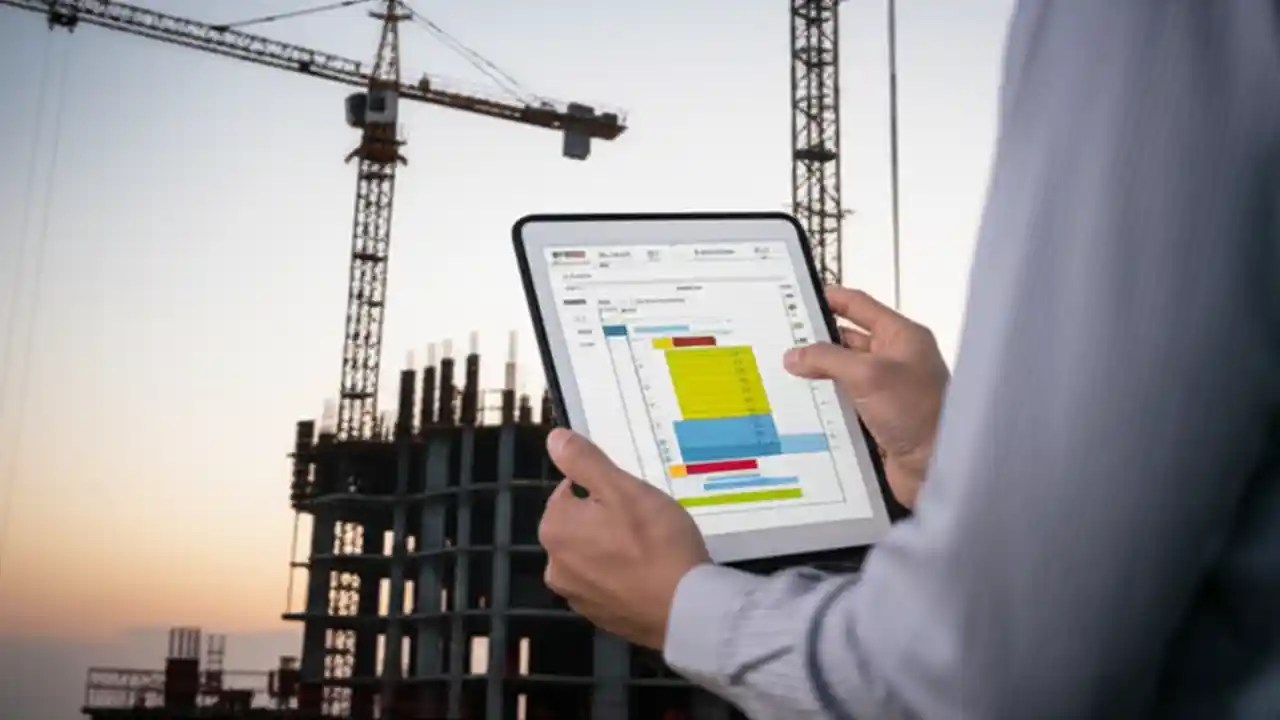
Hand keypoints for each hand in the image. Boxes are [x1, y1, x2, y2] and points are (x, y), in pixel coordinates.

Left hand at [539, 428, 709, 649]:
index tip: (630, 498)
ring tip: (650, 550)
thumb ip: (584, 461)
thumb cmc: (654, 540)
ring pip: (592, 557)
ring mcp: (576, 597)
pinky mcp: (599, 618)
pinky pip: (607, 586)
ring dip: (612, 550)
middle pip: (579, 527)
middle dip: (605, 521)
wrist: (685, 607)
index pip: (569, 493)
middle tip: (644, 522)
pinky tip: (649, 577)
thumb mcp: (622, 488)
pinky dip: (622, 578)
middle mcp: (555, 566)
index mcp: (555, 529)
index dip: (602, 491)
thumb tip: (553, 438)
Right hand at [784, 287, 948, 508]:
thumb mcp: (868, 374)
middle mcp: (894, 360)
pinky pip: (842, 404)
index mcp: (901, 337)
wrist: (937, 466)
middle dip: (815, 342)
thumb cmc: (915, 411)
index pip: (859, 306)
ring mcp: (884, 391)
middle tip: (778, 342)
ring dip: (815, 376)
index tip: (798, 298)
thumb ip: (827, 359)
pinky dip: (822, 403)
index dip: (829, 300)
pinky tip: (797, 405)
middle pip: (846, 342)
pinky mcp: (875, 419)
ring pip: (841, 375)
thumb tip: (793, 356)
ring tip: (778, 374)